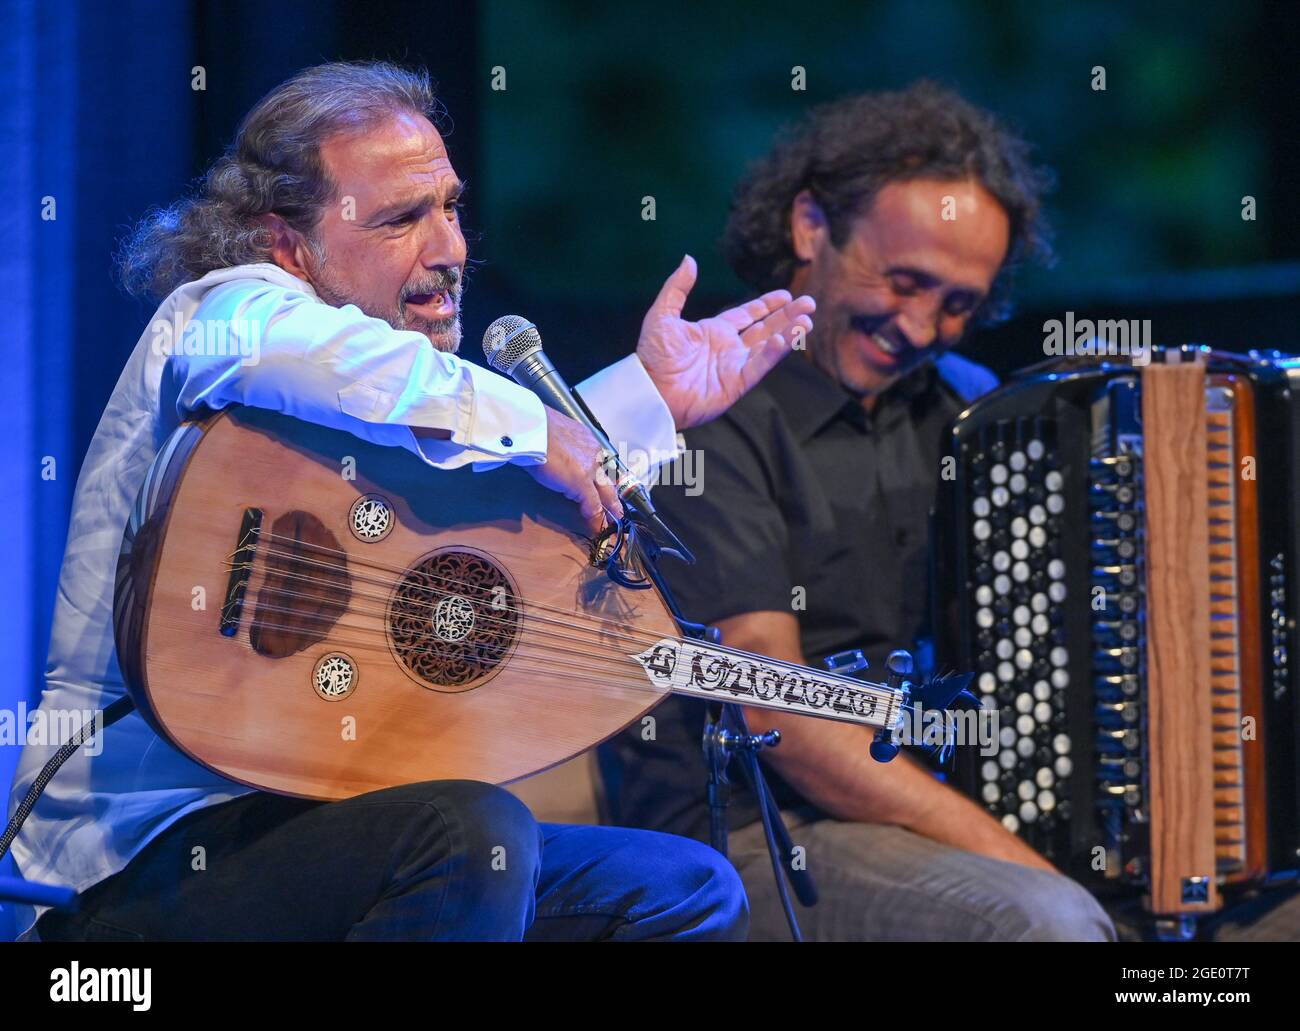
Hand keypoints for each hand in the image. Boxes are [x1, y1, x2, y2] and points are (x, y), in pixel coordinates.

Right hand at [527, 407, 622, 533]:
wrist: (531, 428)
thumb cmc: (535, 427)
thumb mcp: (554, 432)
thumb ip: (561, 444)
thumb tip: (555, 453)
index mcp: (587, 439)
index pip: (600, 461)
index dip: (603, 475)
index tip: (603, 484)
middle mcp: (594, 452)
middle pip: (610, 478)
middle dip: (614, 495)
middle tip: (619, 508)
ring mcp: (590, 468)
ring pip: (606, 493)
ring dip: (610, 508)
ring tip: (614, 519)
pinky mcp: (582, 483)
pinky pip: (593, 505)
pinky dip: (595, 518)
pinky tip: (597, 527)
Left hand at [636, 255, 814, 427]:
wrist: (649, 390)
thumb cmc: (653, 357)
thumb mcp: (662, 315)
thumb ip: (677, 287)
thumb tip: (689, 259)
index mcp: (714, 331)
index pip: (747, 315)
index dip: (767, 305)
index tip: (786, 295)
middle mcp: (728, 348)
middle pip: (765, 328)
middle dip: (787, 316)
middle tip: (809, 304)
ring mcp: (733, 367)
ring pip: (768, 347)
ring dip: (788, 334)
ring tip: (807, 321)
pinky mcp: (735, 385)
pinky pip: (758, 367)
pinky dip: (772, 354)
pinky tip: (784, 339)